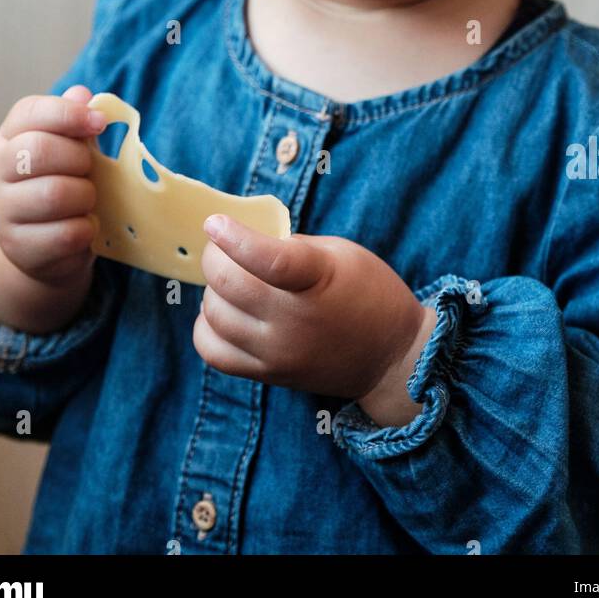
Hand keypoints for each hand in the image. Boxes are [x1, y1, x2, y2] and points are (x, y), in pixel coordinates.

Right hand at [0, 84, 107, 285]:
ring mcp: (3, 211)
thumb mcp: (68, 147)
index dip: (69, 114)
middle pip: (40, 151)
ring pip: (54, 194)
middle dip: (79, 159)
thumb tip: (83, 94)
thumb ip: (75, 121)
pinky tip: (85, 225)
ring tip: (87, 199)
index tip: (100, 124)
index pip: (31, 112)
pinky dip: (87, 228)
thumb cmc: (61, 181)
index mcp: (9, 137)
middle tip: (89, 170)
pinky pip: (66, 233)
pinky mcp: (19, 248)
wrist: (43, 243)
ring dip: (85, 196)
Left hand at [193, 214, 431, 407]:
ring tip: (229, 281)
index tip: (214, 223)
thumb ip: (292, 246)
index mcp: (317, 280)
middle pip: (228, 284)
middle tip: (220, 246)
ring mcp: (279, 352)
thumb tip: (246, 244)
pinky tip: (223, 313)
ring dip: (213, 291)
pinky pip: (214, 352)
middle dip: (214, 256)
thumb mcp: (340, 253)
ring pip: (215, 315)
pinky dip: (207, 328)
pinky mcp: (269, 375)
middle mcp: (294, 320)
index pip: (267, 260)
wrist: (391, 357)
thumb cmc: (368, 293)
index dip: (234, 238)